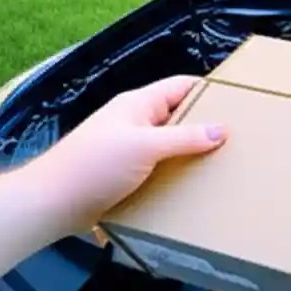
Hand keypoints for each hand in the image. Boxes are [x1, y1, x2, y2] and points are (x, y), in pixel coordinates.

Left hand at [32, 75, 225, 229]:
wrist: (51, 204)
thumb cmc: (94, 166)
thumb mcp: (145, 146)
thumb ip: (184, 137)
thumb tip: (222, 129)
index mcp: (138, 104)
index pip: (181, 86)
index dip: (208, 90)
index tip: (239, 103)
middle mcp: (135, 122)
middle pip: (178, 117)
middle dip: (205, 127)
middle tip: (238, 140)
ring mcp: (129, 149)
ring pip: (169, 146)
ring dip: (189, 156)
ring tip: (221, 166)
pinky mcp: (124, 175)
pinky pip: (158, 170)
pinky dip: (173, 177)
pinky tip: (192, 189)